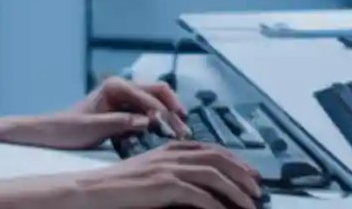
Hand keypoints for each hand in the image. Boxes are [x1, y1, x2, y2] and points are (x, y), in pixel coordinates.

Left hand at [71, 76, 191, 139]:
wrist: (52, 132)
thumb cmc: (69, 128)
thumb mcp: (94, 127)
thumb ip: (120, 122)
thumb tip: (147, 122)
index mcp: (115, 86)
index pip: (147, 94)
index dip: (161, 111)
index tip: (170, 128)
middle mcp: (122, 86)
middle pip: (158, 92)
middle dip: (172, 109)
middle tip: (184, 130)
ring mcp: (125, 97)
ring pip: (156, 102)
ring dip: (169, 115)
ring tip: (181, 133)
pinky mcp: (125, 109)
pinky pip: (148, 111)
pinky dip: (159, 120)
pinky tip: (166, 132)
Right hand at [74, 142, 263, 208]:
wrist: (93, 189)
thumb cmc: (119, 185)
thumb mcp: (150, 172)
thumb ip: (173, 172)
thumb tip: (200, 186)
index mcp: (170, 148)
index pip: (211, 148)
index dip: (236, 160)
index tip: (251, 174)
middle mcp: (172, 153)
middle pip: (218, 157)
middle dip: (243, 173)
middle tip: (259, 190)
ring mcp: (168, 168)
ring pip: (214, 175)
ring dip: (237, 191)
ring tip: (250, 205)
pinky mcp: (164, 185)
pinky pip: (199, 195)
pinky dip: (216, 206)